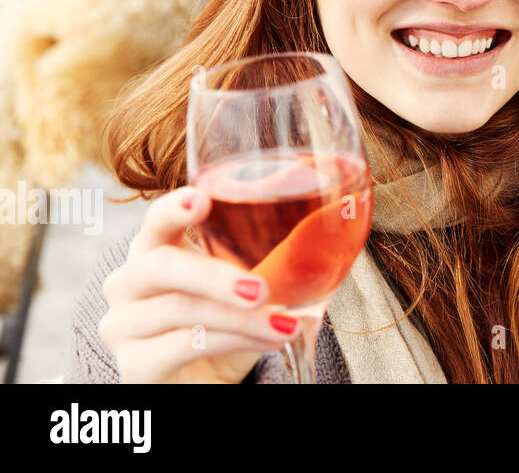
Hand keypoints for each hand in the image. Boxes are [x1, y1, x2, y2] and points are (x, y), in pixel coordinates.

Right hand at [98, 187, 300, 383]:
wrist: (207, 378)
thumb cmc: (227, 320)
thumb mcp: (248, 280)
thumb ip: (272, 250)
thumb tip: (336, 218)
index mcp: (155, 249)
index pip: (156, 221)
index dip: (173, 209)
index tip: (201, 199)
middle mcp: (128, 283)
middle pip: (160, 266)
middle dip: (214, 276)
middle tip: (260, 290)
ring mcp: (124, 326)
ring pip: (181, 311)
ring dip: (242, 320)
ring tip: (286, 325)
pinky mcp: (135, 366)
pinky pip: (182, 348)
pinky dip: (233, 342)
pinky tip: (270, 341)